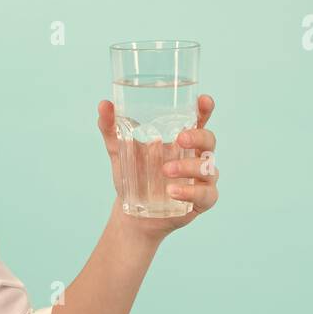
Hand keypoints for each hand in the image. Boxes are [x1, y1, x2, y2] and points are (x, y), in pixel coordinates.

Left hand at [96, 94, 219, 237]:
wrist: (133, 213)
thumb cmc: (133, 175)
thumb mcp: (119, 150)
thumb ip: (111, 128)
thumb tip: (103, 104)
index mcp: (182, 139)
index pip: (199, 120)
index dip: (205, 109)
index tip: (203, 100)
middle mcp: (196, 156)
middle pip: (209, 140)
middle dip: (198, 137)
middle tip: (179, 138)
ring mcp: (202, 178)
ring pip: (207, 167)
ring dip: (188, 166)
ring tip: (165, 171)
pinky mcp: (203, 199)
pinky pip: (206, 194)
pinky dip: (190, 191)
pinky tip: (172, 192)